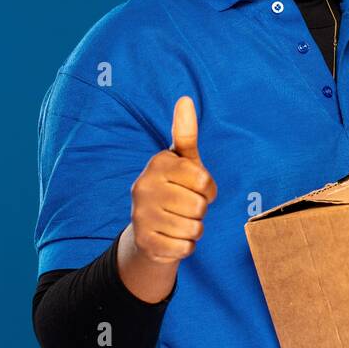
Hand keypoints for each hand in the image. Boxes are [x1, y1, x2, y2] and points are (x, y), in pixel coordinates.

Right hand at [127, 95, 217, 264]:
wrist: (149, 231)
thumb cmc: (175, 190)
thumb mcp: (182, 162)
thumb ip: (186, 133)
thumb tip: (185, 99)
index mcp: (157, 164)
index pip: (204, 180)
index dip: (208, 189)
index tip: (196, 189)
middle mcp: (143, 187)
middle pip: (199, 207)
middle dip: (200, 211)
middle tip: (185, 208)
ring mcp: (140, 215)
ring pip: (194, 228)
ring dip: (194, 229)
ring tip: (180, 222)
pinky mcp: (144, 242)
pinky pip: (185, 248)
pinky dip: (186, 246)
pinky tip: (173, 238)